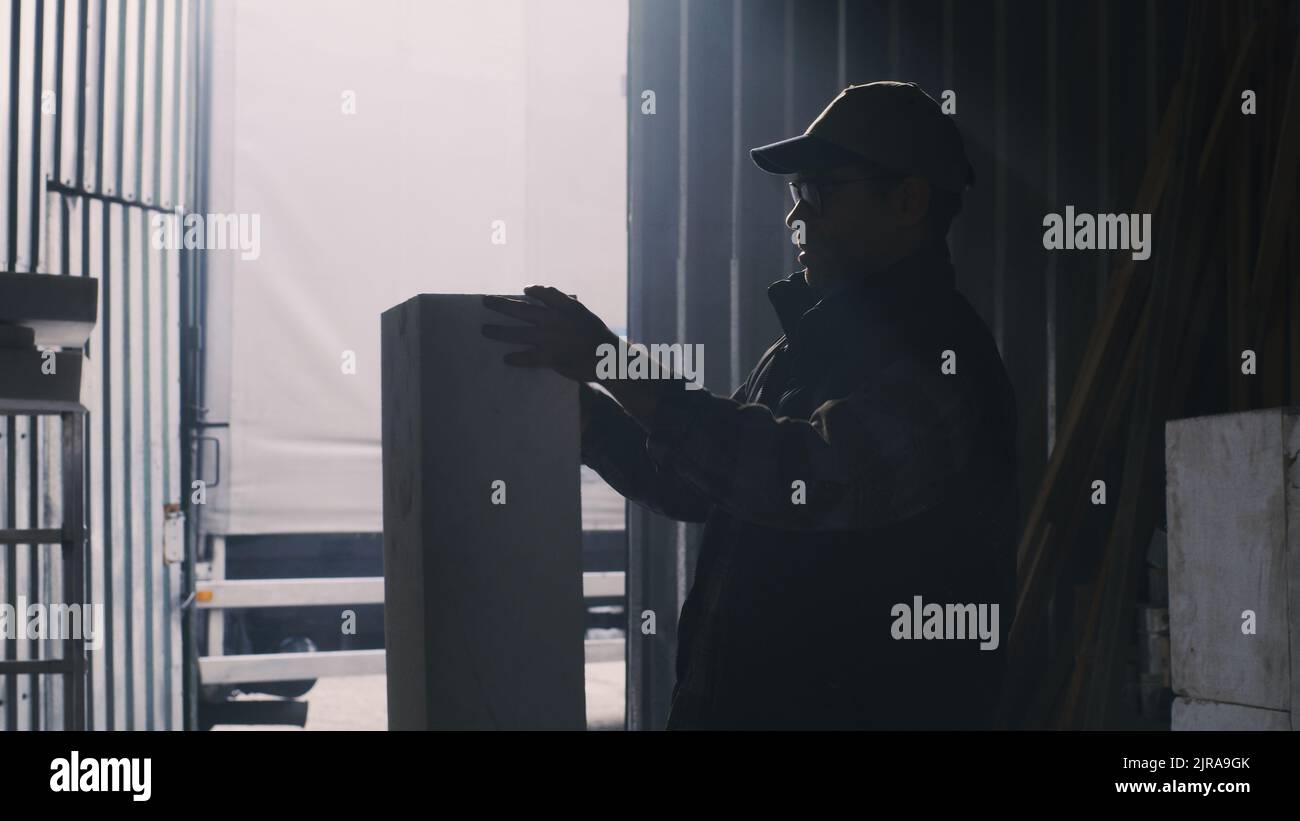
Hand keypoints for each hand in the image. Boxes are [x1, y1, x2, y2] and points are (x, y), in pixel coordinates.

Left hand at [481, 286, 619, 383]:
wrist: (609, 358)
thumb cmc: (598, 337)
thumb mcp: (584, 315)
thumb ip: (566, 307)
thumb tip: (546, 300)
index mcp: (565, 307)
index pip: (545, 293)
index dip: (534, 290)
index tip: (525, 289)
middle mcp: (553, 319)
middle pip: (520, 309)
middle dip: (500, 304)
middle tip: (485, 301)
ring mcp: (549, 338)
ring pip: (517, 333)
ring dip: (499, 331)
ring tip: (485, 330)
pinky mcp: (549, 357)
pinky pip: (527, 357)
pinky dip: (516, 358)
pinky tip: (506, 358)